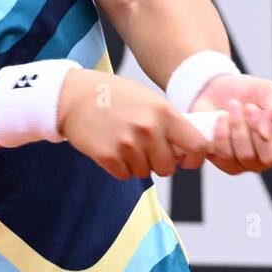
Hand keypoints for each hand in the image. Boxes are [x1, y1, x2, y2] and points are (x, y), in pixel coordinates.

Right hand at [57, 70, 209, 178]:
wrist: (75, 96)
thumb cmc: (116, 97)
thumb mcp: (150, 100)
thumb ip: (171, 123)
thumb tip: (190, 151)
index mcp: (164, 112)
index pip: (197, 145)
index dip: (193, 157)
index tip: (185, 159)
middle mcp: (148, 129)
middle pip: (168, 168)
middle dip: (159, 163)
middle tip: (145, 149)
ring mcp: (127, 144)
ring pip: (145, 173)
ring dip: (137, 163)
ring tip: (124, 142)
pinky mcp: (108, 156)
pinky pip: (124, 175)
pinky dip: (119, 166)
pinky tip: (111, 147)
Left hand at [191, 74, 271, 174]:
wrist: (217, 90)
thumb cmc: (248, 92)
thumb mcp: (268, 91)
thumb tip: (268, 133)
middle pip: (271, 159)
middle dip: (257, 130)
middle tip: (249, 107)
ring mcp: (250, 163)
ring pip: (247, 157)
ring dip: (238, 127)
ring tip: (233, 106)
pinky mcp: (227, 163)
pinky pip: (226, 156)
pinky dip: (222, 133)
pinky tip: (221, 118)